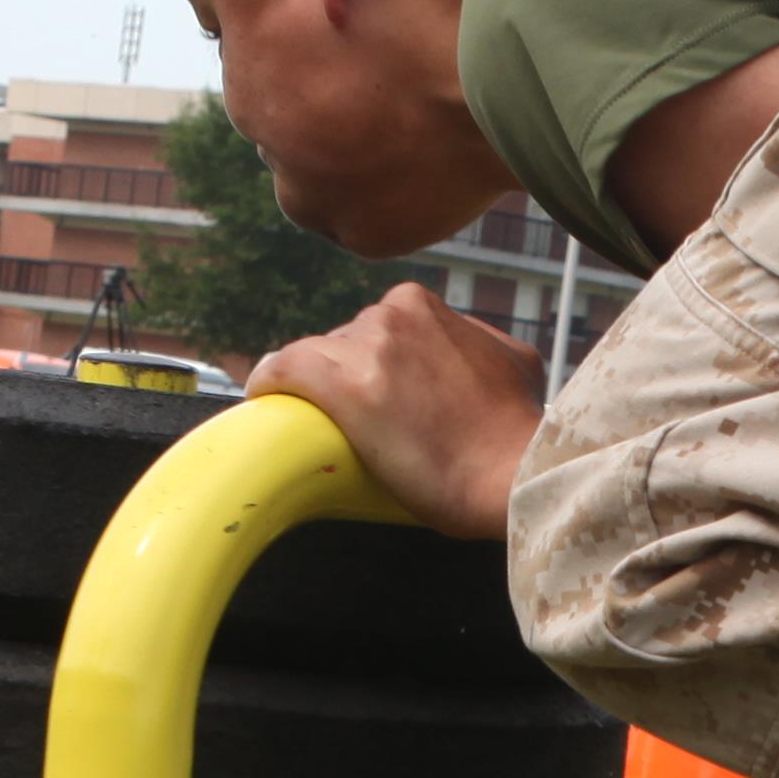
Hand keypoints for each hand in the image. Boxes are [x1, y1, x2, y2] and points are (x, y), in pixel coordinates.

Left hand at [241, 283, 545, 538]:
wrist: (513, 473)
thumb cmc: (516, 429)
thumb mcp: (510, 358)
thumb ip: (474, 342)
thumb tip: (463, 348)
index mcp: (421, 305)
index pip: (373, 329)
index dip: (372, 366)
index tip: (375, 397)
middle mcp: (390, 315)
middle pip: (343, 344)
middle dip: (349, 378)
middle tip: (366, 425)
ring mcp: (365, 348)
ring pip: (314, 360)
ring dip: (319, 392)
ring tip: (328, 429)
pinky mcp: (340, 385)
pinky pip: (282, 371)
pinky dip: (269, 384)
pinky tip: (262, 399)